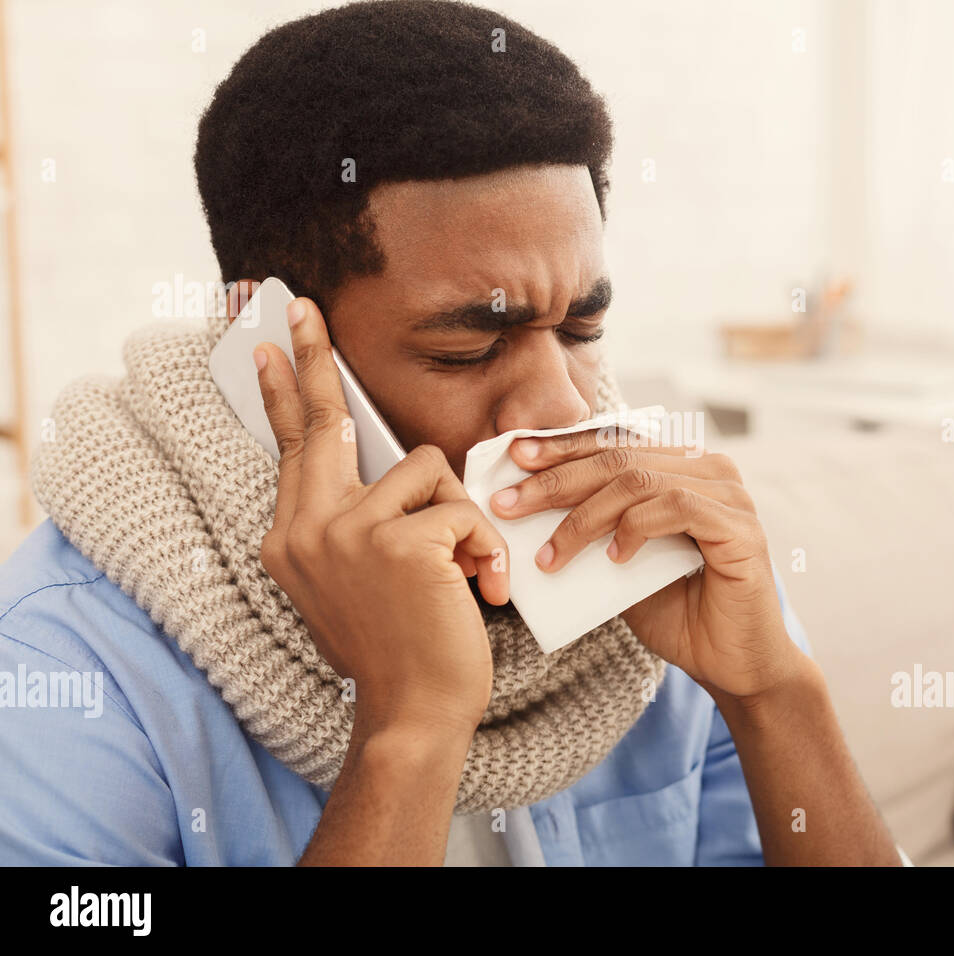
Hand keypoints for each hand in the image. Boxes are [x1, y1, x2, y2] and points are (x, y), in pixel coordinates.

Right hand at [254, 295, 509, 737]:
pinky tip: (480, 590)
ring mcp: (348, 533)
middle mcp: (309, 529)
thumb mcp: (361, 581)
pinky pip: (462, 510)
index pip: (293, 449)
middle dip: (316, 361)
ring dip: (458, 517)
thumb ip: (360, 524)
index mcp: (294, 538)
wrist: (415, 713)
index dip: (285, 392)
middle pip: (323, 423)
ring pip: (427, 470)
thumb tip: (394, 468)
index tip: (272, 342)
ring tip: (461, 571)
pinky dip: (484, 547)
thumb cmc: (400, 648)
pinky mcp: (398, 542)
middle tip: (304, 307)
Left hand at [489, 431, 799, 700]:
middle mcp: (711, 470)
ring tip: (550, 555)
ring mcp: (730, 495)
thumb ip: (595, 531)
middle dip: (556, 479)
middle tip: (510, 503)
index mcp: (684, 468)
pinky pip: (675, 507)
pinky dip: (635, 528)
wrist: (733, 666)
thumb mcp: (623, 565)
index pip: (616, 444)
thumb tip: (530, 508)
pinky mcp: (740, 528)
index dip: (563, 446)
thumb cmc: (681, 615)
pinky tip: (613, 558)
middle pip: (619, 458)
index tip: (515, 456)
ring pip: (639, 481)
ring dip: (584, 516)